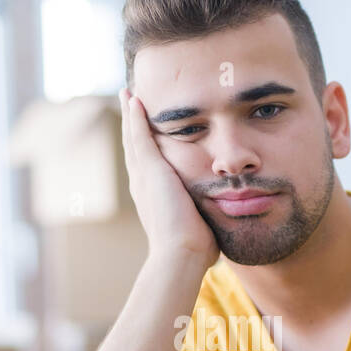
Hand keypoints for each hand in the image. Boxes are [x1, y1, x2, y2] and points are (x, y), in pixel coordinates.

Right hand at [118, 87, 219, 272]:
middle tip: (129, 103)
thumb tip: (222, 225)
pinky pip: (140, 137)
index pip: (148, 166)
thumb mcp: (201, 227)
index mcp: (154, 198)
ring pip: (133, 139)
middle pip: (135, 148)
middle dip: (132, 126)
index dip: (145, 147)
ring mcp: (144, 177)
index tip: (144, 132)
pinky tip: (135, 100)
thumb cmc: (195, 251)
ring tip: (128, 95)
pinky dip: (136, 118)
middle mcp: (143, 185)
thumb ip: (207, 219)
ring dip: (130, 116)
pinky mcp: (150, 171)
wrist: (181, 255)